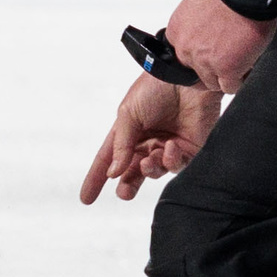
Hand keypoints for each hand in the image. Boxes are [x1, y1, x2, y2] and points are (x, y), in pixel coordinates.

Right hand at [81, 75, 222, 203]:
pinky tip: (169, 147)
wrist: (186, 77)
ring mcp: (168, 145)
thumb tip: (113, 173)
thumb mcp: (128, 114)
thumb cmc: (154, 88)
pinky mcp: (189, 148)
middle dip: (128, 185)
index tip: (86, 199)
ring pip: (155, 171)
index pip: (108, 159)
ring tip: (149, 160)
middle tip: (124, 193)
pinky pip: (176, 165)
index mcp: (128, 131)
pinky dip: (170, 160)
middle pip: (133, 171)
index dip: (96, 178)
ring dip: (150, 169)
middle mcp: (147, 140)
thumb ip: (121, 146)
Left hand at [166, 0, 274, 92]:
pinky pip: (230, 87)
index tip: (211, 53)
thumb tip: (205, 26)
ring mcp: (205, 61)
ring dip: (225, 75)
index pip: (182, 55)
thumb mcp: (197, 2)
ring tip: (240, 61)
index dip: (198, 56)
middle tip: (229, 57)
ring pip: (212, 82)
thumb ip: (196, 21)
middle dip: (211, 67)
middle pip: (196, 71)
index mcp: (177, 30)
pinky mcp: (226, 69)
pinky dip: (239, 81)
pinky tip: (247, 68)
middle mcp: (186, 48)